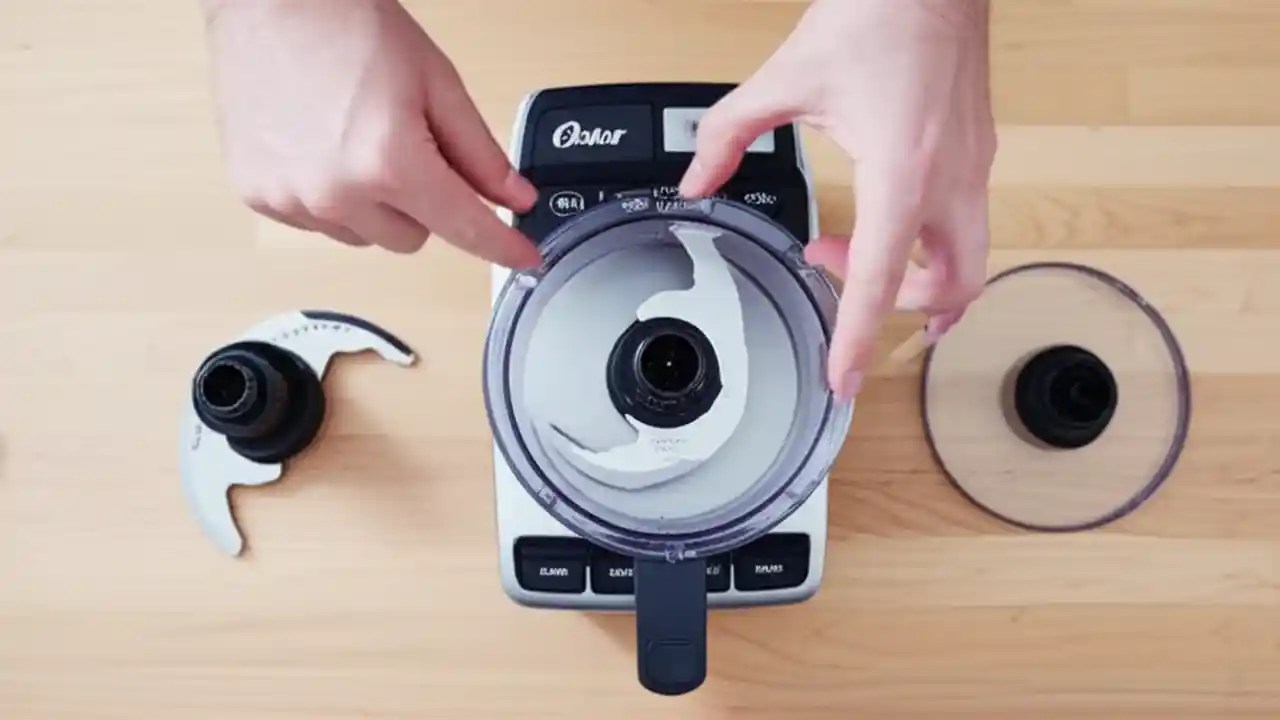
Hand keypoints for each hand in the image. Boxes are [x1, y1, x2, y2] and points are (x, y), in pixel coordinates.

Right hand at [200, 0, 538, 266]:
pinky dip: (331, 197)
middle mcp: (336, 193)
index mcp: (388, 162)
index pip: (463, 227)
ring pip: (365, 236)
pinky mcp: (258, 197)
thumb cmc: (347, 26)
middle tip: (409, 146)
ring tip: (356, 140)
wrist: (266, 0)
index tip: (525, 257)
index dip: (501, 246)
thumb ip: (479, 152)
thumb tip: (515, 198)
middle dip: (424, 204)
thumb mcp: (435, 82)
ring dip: (375, 205)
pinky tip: (321, 147)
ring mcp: (291, 199)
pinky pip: (319, 223)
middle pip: (412, 239)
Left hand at [679, 0, 996, 397]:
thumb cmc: (878, 13)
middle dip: (901, 313)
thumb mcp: (787, 77)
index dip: (856, 339)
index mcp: (902, 171)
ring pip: (971, 260)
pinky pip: (969, 224)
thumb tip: (698, 177)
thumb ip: (729, 133)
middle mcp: (950, 178)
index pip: (879, 279)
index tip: (842, 381)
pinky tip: (897, 227)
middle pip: (950, 287)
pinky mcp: (978, 149)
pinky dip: (935, 246)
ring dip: (923, 283)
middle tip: (844, 296)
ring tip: (863, 266)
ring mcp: (973, 165)